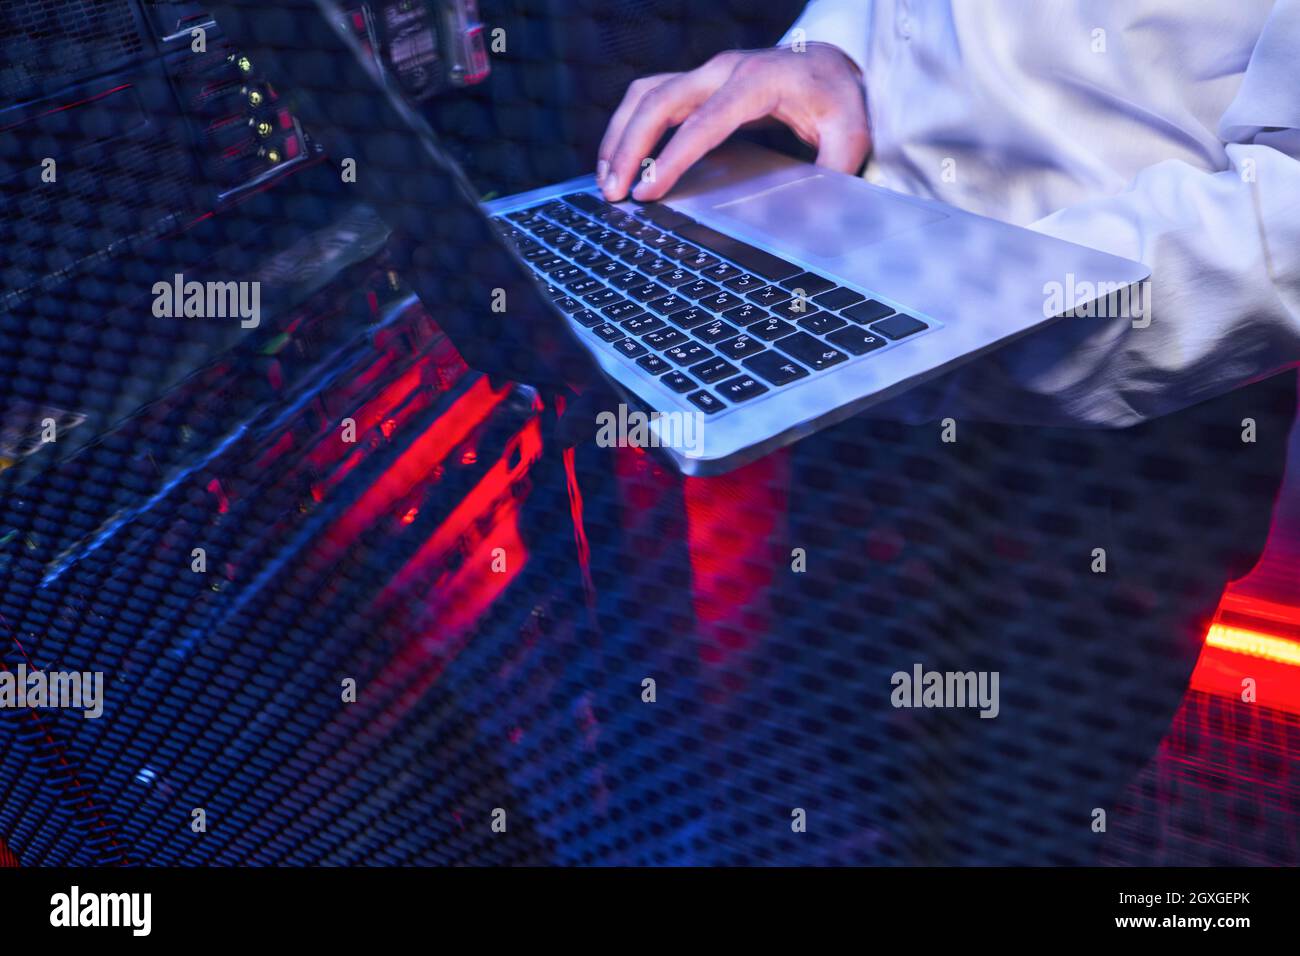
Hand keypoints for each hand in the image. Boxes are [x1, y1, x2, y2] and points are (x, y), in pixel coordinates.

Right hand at [597, 43, 869, 202]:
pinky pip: (648, 98)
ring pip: (644, 95)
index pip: (704, 122)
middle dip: (629, 147)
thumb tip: (816, 212)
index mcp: (758, 81)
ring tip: (605, 182)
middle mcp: (723, 71)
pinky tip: (617, 161)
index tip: (648, 191)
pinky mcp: (695, 84)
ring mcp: (705, 74)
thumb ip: (834, 168)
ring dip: (618, 136)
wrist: (830, 66)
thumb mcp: (850, 135)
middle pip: (659, 101)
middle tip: (613, 194)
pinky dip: (626, 127)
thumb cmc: (839, 101)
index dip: (672, 158)